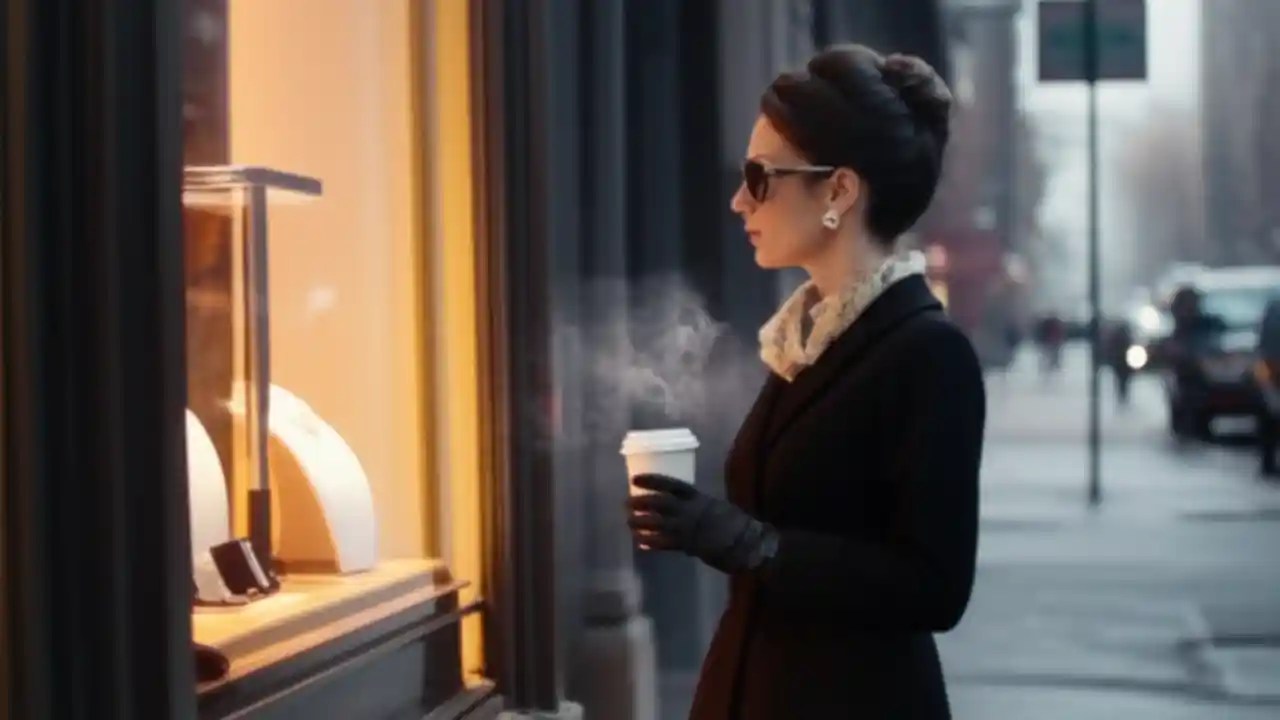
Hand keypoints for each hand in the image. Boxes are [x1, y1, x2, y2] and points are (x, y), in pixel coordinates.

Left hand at [626, 473, 775, 573]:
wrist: (745, 542)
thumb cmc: (732, 522)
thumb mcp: (715, 504)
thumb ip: (696, 503)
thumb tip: (678, 503)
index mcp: (698, 497)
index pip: (671, 485)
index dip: (652, 481)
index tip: (635, 479)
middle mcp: (690, 511)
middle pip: (659, 504)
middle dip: (641, 502)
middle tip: (626, 503)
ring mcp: (687, 529)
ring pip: (656, 524)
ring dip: (640, 523)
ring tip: (629, 522)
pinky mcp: (687, 546)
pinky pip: (663, 544)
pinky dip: (650, 542)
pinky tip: (640, 542)